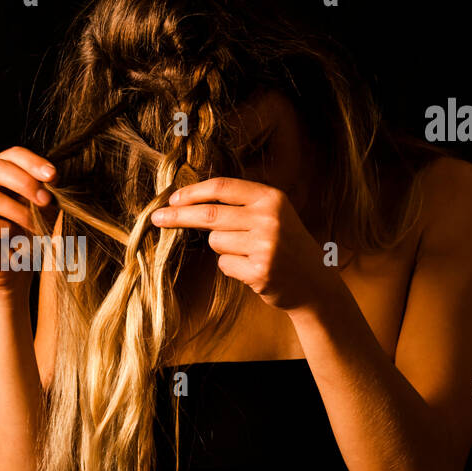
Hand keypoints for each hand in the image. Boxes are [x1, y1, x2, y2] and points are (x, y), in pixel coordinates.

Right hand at [0, 146, 56, 293]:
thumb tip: (53, 178)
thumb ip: (42, 191)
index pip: (12, 155)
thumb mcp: (38, 209)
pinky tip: (13, 236)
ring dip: (18, 212)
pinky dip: (1, 228)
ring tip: (35, 227)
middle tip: (46, 201)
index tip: (54, 176)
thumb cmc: (26, 232)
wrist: (11, 265)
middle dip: (25, 183)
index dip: (33, 162)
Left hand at [150, 176, 340, 312]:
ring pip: (215, 242)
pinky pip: (223, 265)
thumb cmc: (286, 245)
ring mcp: (265, 246)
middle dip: (178, 216)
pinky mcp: (260, 272)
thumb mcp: (272, 214)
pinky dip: (231, 267)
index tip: (171, 199)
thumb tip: (188, 200)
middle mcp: (269, 219)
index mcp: (271, 198)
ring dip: (222, 248)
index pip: (222, 187)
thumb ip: (240, 205)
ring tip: (248, 253)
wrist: (314, 283)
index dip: (192, 192)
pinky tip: (253, 269)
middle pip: (209, 214)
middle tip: (157, 218)